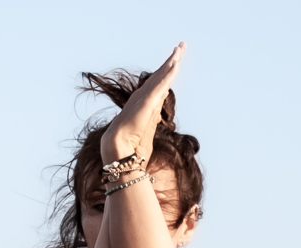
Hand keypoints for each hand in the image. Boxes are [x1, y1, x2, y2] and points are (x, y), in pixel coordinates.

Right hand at [99, 43, 184, 164]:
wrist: (119, 149)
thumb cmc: (129, 146)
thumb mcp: (146, 131)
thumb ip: (152, 119)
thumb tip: (158, 113)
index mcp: (143, 104)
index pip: (158, 84)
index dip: (166, 72)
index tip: (175, 61)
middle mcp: (143, 97)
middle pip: (160, 75)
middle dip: (171, 60)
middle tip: (181, 45)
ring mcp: (145, 98)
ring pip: (161, 76)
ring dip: (172, 61)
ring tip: (180, 47)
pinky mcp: (147, 102)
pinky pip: (160, 85)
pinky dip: (168, 74)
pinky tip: (176, 63)